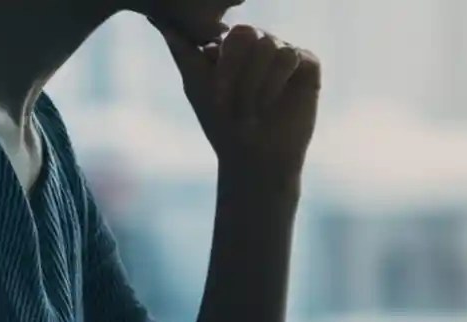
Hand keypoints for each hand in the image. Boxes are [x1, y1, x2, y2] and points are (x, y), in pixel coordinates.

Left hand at [153, 22, 321, 180]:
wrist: (255, 157)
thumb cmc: (224, 124)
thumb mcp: (196, 84)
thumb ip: (182, 50)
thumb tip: (158, 19)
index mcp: (235, 45)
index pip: (226, 32)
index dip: (222, 66)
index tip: (218, 100)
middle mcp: (261, 44)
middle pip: (248, 33)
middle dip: (237, 72)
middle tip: (233, 105)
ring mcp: (285, 53)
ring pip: (270, 46)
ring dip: (255, 83)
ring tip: (252, 110)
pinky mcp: (308, 65)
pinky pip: (292, 56)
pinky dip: (276, 82)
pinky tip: (271, 104)